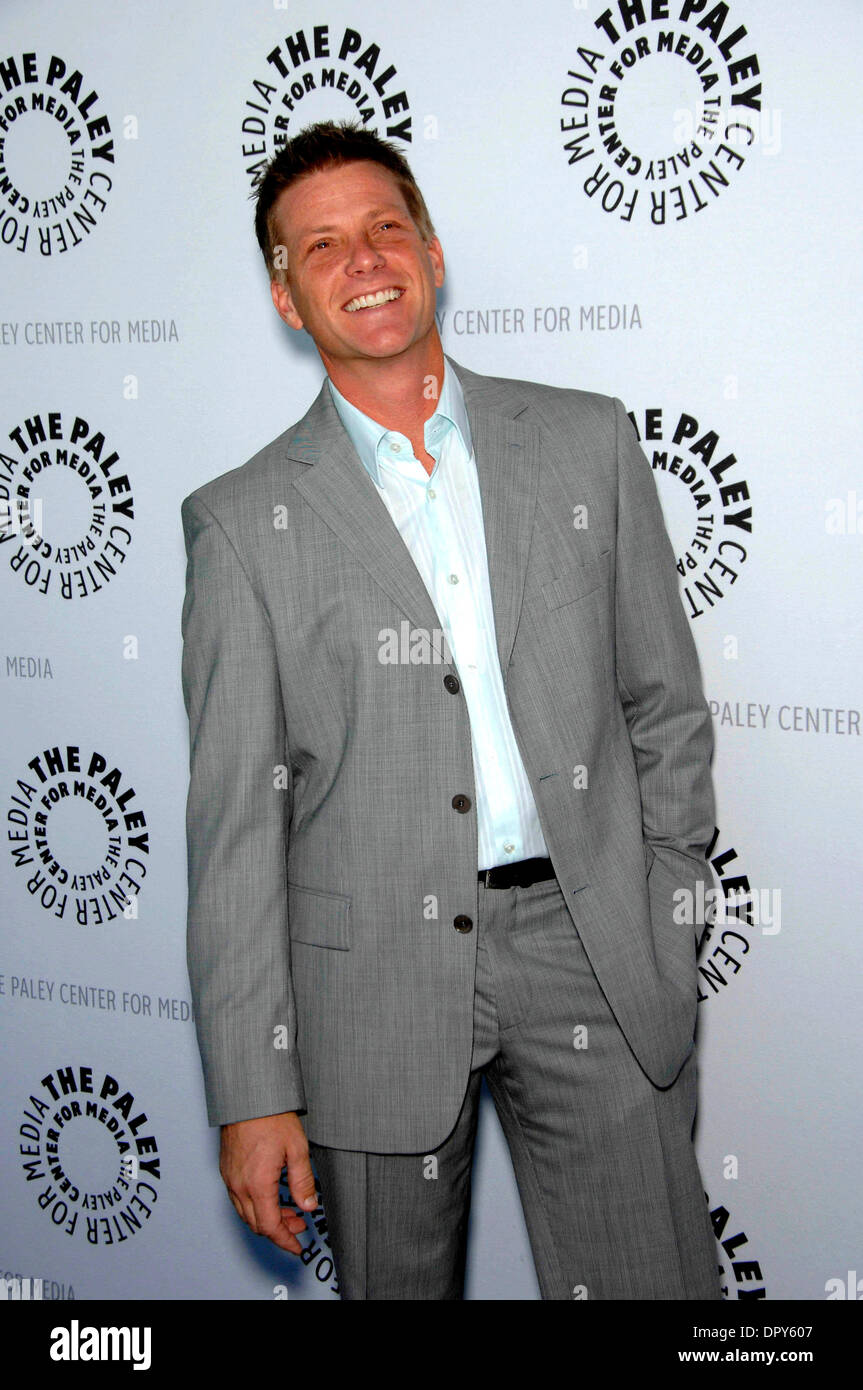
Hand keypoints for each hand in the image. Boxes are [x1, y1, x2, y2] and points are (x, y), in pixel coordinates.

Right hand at [219, 1111, 317, 1254]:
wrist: (247, 1097)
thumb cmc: (270, 1116)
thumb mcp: (297, 1148)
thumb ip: (303, 1181)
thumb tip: (308, 1205)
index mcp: (257, 1184)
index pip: (269, 1227)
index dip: (285, 1240)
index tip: (296, 1246)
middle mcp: (239, 1185)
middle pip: (256, 1224)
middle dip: (279, 1230)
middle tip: (298, 1224)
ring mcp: (230, 1178)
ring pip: (246, 1213)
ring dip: (266, 1218)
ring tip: (288, 1210)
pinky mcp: (226, 1170)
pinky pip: (239, 1199)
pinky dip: (255, 1205)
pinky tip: (270, 1196)